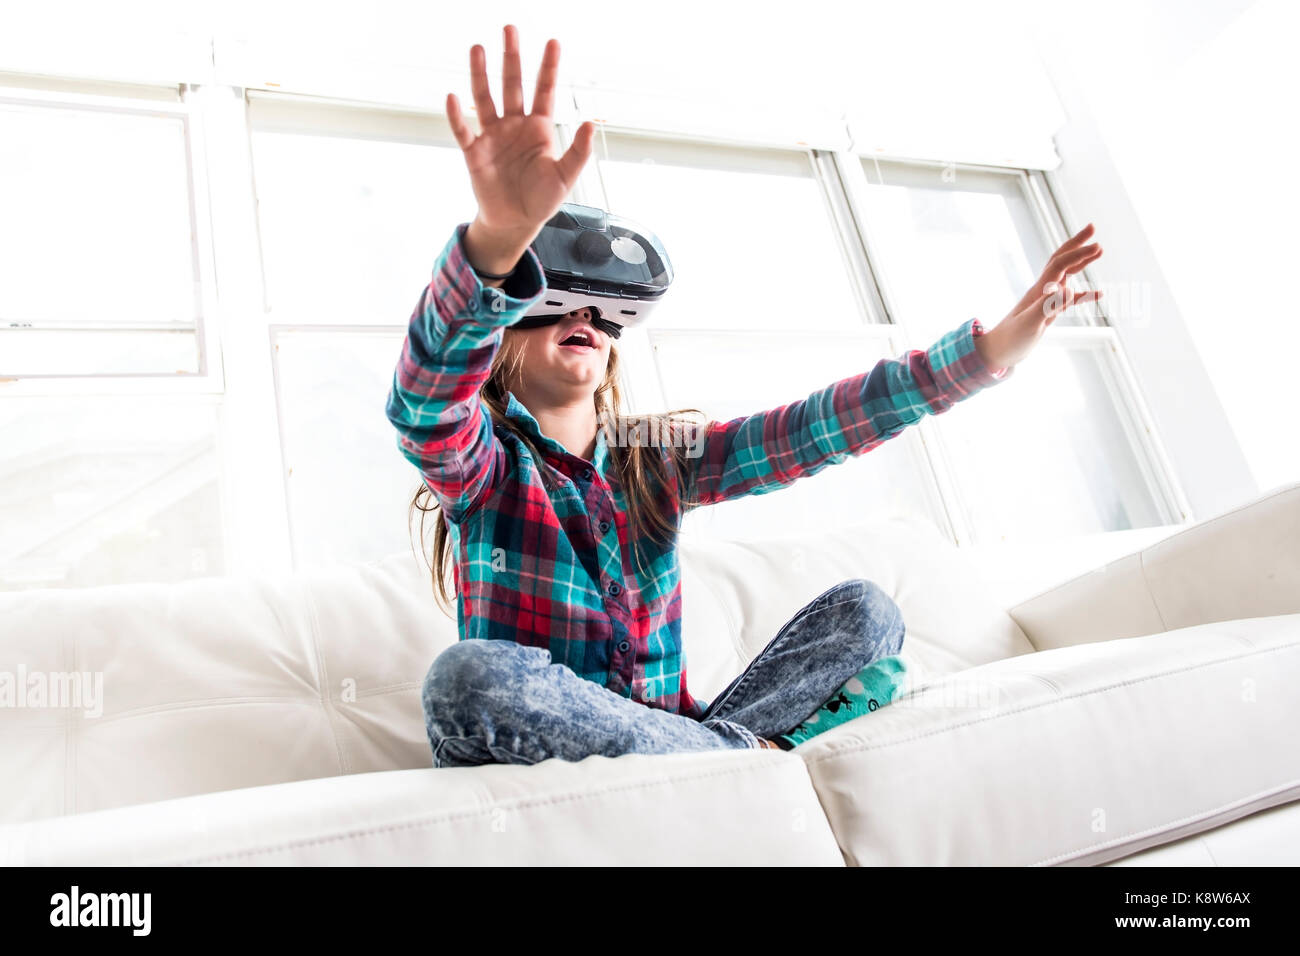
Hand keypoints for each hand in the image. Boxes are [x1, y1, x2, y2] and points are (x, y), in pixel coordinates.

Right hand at [448, 24, 595, 269]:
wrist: (516, 222)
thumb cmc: (542, 199)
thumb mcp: (566, 176)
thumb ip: (578, 151)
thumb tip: (588, 123)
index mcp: (540, 128)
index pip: (544, 90)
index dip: (549, 67)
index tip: (553, 42)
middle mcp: (515, 125)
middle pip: (512, 84)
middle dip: (511, 57)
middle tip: (509, 29)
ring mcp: (493, 136)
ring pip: (485, 99)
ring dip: (481, 74)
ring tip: (478, 48)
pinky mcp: (474, 153)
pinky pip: (463, 130)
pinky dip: (456, 115)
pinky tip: (453, 96)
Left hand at [976, 223, 1104, 370]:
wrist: (997, 352)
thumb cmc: (1011, 339)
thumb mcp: (1031, 323)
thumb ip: (1049, 305)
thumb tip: (1069, 288)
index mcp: (1039, 290)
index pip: (1060, 264)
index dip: (1078, 254)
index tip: (1097, 246)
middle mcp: (1042, 290)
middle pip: (1060, 259)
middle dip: (1076, 244)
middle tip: (1092, 227)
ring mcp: (1044, 300)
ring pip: (1066, 274)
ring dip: (1081, 261)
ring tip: (1098, 250)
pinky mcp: (1047, 312)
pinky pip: (1069, 298)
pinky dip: (1084, 293)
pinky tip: (1098, 294)